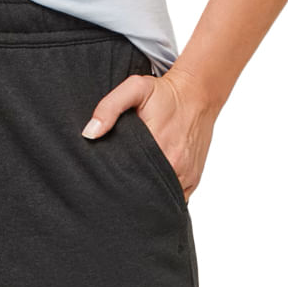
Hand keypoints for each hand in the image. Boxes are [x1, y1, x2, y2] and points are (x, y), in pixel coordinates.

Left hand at [80, 65, 217, 201]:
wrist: (198, 94)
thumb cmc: (164, 92)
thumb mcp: (134, 88)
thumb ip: (109, 108)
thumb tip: (89, 133)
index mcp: (158, 147)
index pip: (128, 177)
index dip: (114, 180)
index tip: (105, 177)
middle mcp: (175, 166)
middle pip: (143, 192)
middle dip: (128, 191)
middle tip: (115, 183)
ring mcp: (186, 176)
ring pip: (160, 198)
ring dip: (146, 195)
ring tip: (132, 185)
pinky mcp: (193, 180)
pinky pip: (176, 198)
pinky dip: (162, 196)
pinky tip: (151, 186)